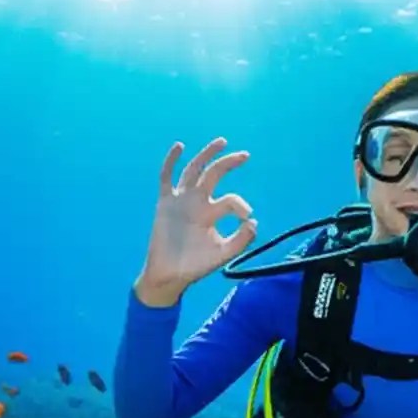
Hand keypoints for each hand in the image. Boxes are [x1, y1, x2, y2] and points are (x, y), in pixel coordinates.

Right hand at [135, 138, 256, 306]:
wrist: (169, 275)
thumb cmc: (196, 265)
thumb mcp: (224, 253)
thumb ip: (241, 240)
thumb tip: (253, 221)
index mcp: (213, 212)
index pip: (230, 199)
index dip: (241, 204)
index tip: (247, 217)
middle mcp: (198, 202)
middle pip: (213, 174)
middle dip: (229, 162)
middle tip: (245, 155)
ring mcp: (181, 200)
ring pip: (193, 170)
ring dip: (206, 154)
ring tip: (222, 142)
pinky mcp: (164, 203)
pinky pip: (166, 177)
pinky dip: (171, 161)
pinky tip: (180, 146)